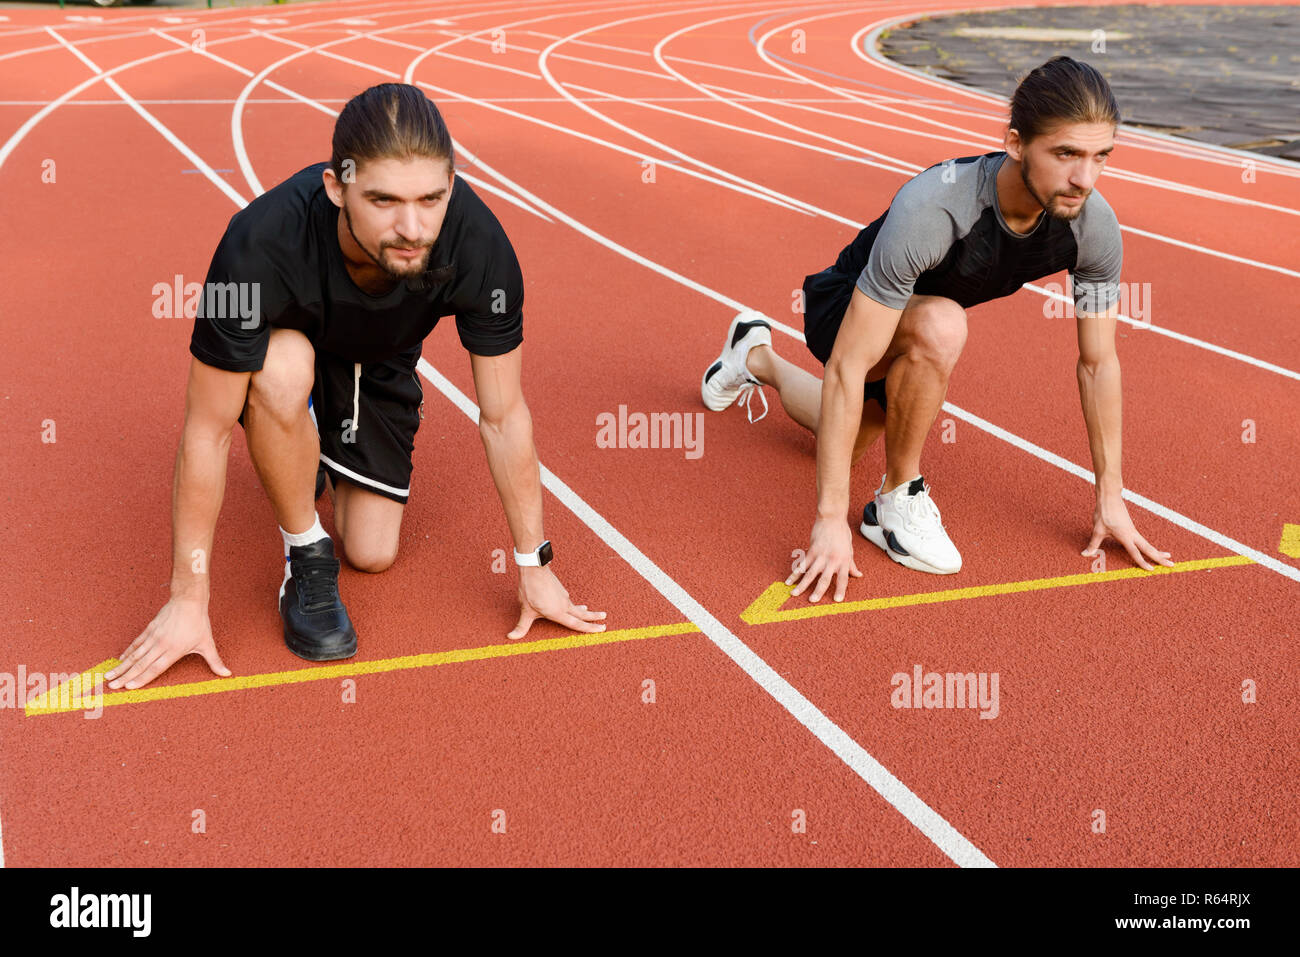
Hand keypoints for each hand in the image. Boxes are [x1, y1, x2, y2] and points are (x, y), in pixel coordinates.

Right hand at [106, 598, 231, 689]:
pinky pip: (135, 644)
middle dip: (125, 676)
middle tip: (112, 686)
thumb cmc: (198, 623)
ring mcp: (153, 637)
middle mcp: (160, 645)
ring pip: (134, 654)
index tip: (129, 687)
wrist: (188, 600)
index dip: (142, 678)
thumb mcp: (208, 643)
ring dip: (121, 666)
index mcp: (173, 650)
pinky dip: (127, 653)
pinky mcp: (149, 629)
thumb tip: (228, 674)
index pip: (155, 668)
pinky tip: (119, 660)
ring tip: (108, 676)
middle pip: (140, 664)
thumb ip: (215, 661)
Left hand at [508, 566, 606, 638]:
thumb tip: (511, 637)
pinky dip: (573, 605)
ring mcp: (563, 596)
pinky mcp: (560, 590)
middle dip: (594, 618)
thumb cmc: (530, 589)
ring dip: (583, 611)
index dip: (590, 628)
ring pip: (576, 607)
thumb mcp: (525, 610)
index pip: (577, 624)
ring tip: (588, 611)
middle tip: (605, 620)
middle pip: (582, 614)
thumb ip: (521, 626)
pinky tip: (569, 604)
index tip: (602, 629)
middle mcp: (564, 605)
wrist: (534, 569)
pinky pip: (569, 601)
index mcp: (558, 612)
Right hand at [786, 515, 861, 601]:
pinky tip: (788, 580)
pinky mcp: (811, 550)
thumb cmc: (842, 534)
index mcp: (844, 561)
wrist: (832, 518)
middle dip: (818, 591)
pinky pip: (802, 564)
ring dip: (802, 585)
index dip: (840, 590)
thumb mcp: (850, 550)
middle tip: (812, 601)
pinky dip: (794, 573)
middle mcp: (832, 560)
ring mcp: (820, 555)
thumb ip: (851, 565)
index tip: (837, 600)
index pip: (843, 578)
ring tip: (794, 594)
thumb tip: (858, 575)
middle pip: (824, 578)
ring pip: (810, 573)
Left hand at [1082, 494, 1172, 570]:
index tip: (1151, 569)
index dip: (1142, 562)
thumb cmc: (1104, 513)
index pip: (1135, 552)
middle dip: (1160, 557)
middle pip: (1149, 548)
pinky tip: (1151, 549)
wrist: (1110, 498)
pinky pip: (1142, 540)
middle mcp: (1133, 534)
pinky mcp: (1131, 528)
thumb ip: (1093, 544)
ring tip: (1168, 556)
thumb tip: (1084, 554)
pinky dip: (1149, 546)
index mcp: (1126, 536)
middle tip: (1172, 564)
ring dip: (1157, 551)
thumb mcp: (1097, 530)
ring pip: (1147, 544)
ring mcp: (1133, 531)